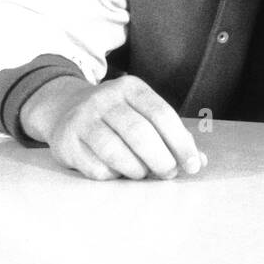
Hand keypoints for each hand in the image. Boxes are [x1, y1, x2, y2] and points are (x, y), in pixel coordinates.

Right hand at [21, 74, 204, 181]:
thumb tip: (200, 161)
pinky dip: (112, 175)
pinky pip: (95, 167)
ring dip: (136, 170)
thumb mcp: (143, 115)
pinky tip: (117, 172)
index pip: (161, 114)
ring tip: (142, 173)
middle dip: (161, 159)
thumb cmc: (116, 118)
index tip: (193, 165)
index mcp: (130, 87)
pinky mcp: (66, 141)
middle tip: (169, 173)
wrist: (63, 109)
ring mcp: (82, 119)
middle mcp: (104, 98)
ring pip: (114, 151)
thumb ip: (172, 136)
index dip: (181, 143)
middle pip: (139, 133)